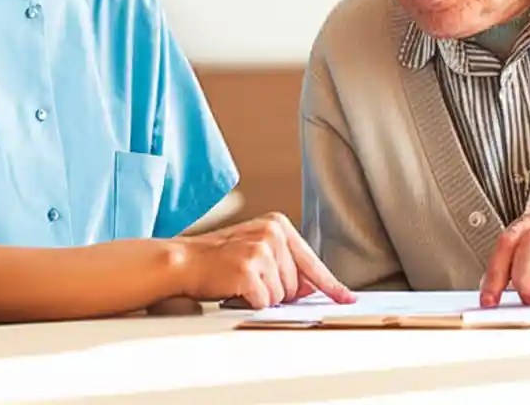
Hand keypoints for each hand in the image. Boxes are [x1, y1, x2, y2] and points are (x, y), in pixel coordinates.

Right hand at [174, 212, 356, 308]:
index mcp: (278, 225)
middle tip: (250, 282)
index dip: (330, 286)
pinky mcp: (248, 270)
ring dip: (261, 297)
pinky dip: (249, 303)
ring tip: (239, 283)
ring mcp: (261, 251)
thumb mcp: (256, 250)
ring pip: (281, 296)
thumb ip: (286, 264)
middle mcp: (273, 234)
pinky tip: (234, 289)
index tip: (346, 299)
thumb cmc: (218, 259)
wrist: (183, 260)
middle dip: (277, 292)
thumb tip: (312, 288)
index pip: (311, 262)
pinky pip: (263, 302)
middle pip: (296, 285)